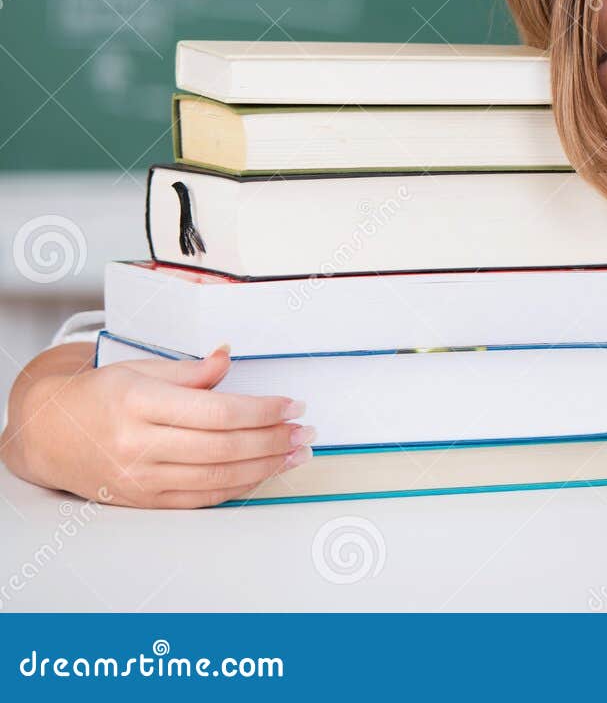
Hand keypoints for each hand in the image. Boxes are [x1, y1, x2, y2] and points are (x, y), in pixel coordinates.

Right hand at [16, 346, 310, 507]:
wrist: (50, 436)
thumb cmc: (98, 397)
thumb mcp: (140, 370)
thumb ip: (189, 371)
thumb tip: (228, 357)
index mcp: (141, 404)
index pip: (218, 412)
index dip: (263, 411)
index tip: (293, 405)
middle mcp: (140, 445)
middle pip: (224, 448)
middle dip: (274, 440)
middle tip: (305, 431)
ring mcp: (142, 478)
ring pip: (218, 478)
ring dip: (266, 467)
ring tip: (296, 453)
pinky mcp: (145, 501)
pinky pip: (202, 499)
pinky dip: (239, 486)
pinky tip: (264, 472)